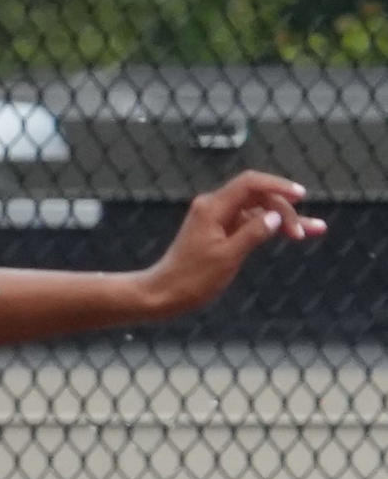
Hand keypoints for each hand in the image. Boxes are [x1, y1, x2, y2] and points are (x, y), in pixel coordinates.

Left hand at [138, 169, 321, 315]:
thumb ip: (253, 233)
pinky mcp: (221, 232)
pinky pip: (251, 224)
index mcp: (213, 207)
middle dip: (284, 210)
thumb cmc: (191, 278)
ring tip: (315, 230)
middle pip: (258, 196)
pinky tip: (294, 234)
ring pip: (258, 211)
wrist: (163, 294)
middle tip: (301, 232)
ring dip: (283, 219)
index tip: (301, 195)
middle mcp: (214, 207)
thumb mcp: (227, 256)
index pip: (250, 183)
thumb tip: (275, 216)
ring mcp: (218, 219)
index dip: (278, 185)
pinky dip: (271, 229)